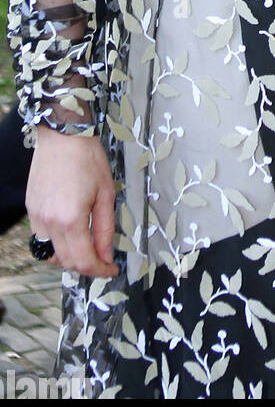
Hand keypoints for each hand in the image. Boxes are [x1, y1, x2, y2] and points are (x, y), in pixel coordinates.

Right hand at [27, 128, 118, 278]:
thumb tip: (106, 256)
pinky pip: (41, 240)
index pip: (83, 261)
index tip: (111, 270)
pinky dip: (55, 245)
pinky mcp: (31, 211)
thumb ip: (105, 230)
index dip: (100, 270)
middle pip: (66, 262)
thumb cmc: (88, 159)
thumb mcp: (106, 194)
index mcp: (70, 220)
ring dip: (69, 259)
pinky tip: (70, 235)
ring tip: (87, 249)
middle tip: (103, 261)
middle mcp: (49, 223)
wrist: (62, 136)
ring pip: (50, 256)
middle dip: (87, 267)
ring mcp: (36, 218)